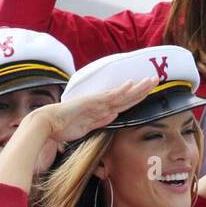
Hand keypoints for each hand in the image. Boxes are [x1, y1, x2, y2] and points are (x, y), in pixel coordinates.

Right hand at [35, 78, 153, 143]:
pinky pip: (110, 96)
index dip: (137, 97)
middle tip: (156, 79)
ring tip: (151, 80)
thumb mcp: (88, 127)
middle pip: (127, 96)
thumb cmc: (64, 127)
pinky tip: (131, 85)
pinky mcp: (92, 102)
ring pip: (123, 95)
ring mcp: (98, 102)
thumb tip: (114, 116)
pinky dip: (121, 91)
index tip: (149, 92)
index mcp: (102, 110)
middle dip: (143, 89)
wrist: (49, 123)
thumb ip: (100, 121)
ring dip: (138, 88)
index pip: (124, 103)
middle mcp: (102, 104)